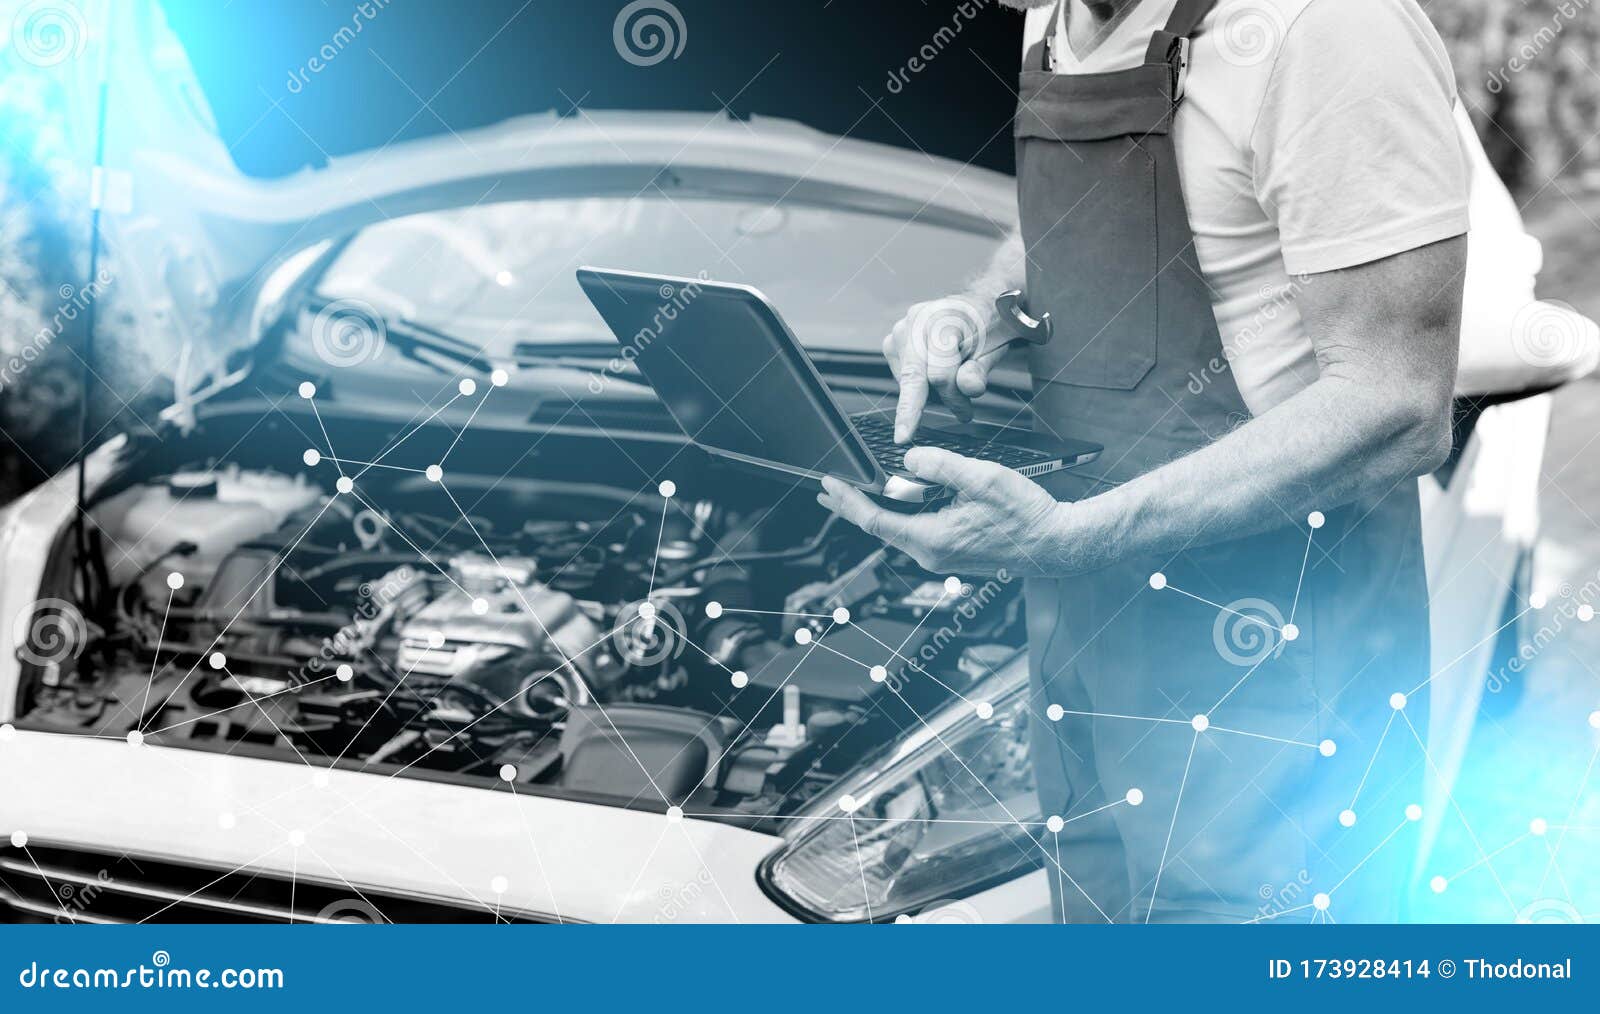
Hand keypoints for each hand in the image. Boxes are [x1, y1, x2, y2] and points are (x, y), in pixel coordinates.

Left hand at [818, 447, 1071, 576]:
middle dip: (852, 506)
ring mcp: (940, 556)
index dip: (848, 501)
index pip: (874, 521)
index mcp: (932, 539)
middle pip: (880, 528)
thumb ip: (941, 466)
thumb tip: (910, 458)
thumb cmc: (1027, 516)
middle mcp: (931, 554)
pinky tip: (896, 501)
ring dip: (876, 509)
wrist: (1056, 544)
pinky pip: (915, 531)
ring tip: (854, 493)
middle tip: (828, 490)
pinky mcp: (951, 551)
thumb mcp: (983, 480)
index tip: (829, 486)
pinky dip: (899, 514)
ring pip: (898, 530)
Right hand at [883, 294, 1015, 441]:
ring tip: (949, 386)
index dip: (953, 398)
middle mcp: (916, 321)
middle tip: (914, 435)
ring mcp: (900, 331)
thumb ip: (980, 369)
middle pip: (914, 378)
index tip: (965, 413)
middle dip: (916, 410)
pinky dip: (919, 385)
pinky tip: (934, 376)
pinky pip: (903, 377)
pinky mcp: (892, 343)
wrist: (976, 307)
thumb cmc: (986, 328)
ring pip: (908, 381)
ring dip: (928, 394)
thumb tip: (968, 387)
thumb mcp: (994, 348)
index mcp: (944, 318)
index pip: (939, 373)